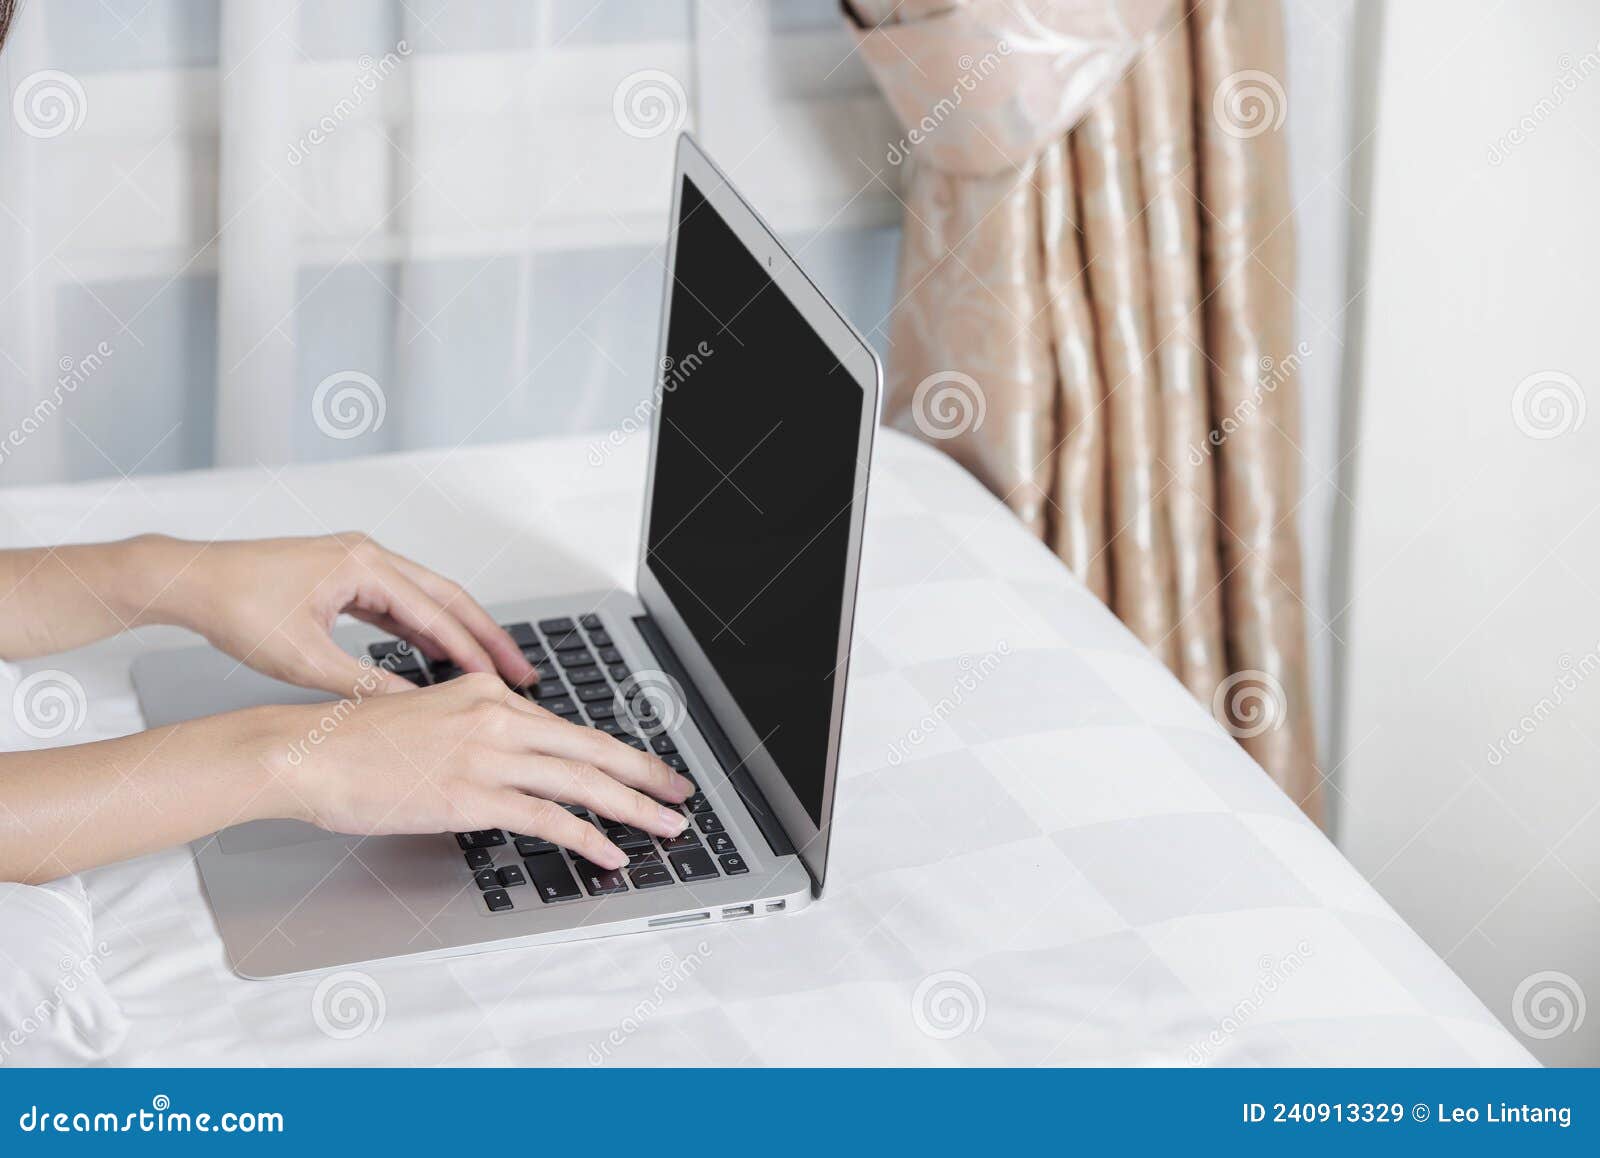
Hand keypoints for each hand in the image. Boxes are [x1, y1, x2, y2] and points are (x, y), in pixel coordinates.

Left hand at [149, 532, 534, 697]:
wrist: (190, 581)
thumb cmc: (235, 608)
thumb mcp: (303, 659)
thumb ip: (364, 684)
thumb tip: (410, 708)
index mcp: (363, 565)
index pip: (435, 613)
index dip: (472, 652)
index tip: (502, 681)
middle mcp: (368, 556)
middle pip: (447, 598)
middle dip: (486, 637)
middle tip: (522, 669)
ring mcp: (358, 563)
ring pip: (426, 600)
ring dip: (459, 633)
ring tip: (491, 666)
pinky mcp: (345, 576)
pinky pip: (399, 603)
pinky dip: (425, 629)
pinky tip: (440, 654)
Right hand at [269, 673, 693, 868]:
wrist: (306, 752)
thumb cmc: (351, 744)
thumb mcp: (426, 720)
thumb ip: (473, 733)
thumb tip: (508, 761)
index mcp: (486, 692)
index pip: (568, 727)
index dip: (615, 752)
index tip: (644, 768)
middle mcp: (496, 716)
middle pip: (593, 748)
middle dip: (646, 774)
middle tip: (680, 793)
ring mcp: (488, 754)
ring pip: (584, 782)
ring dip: (634, 807)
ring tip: (666, 826)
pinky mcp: (474, 794)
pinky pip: (550, 817)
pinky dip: (588, 836)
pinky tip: (610, 851)